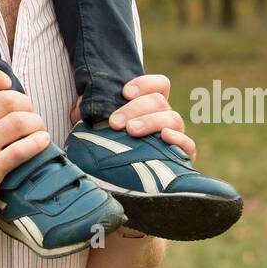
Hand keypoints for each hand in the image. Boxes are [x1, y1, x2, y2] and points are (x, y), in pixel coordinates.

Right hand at [0, 66, 50, 239]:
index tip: (5, 84)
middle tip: (29, 114)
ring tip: (38, 129)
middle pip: (5, 99)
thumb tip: (3, 97)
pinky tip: (42, 143)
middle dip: (26, 104)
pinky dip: (38, 143)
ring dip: (36, 123)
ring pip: (18, 122)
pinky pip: (21, 150)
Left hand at [71, 73, 196, 162]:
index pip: (159, 85)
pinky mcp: (181, 157)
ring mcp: (175, 136)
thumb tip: (78, 110)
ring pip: (173, 118)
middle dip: (136, 108)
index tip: (125, 92)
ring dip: (150, 122)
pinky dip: (179, 139)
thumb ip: (91, 115)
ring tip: (131, 131)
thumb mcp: (99, 128)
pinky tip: (165, 137)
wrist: (122, 183)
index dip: (145, 84)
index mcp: (150, 106)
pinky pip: (188, 146)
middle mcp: (165, 117)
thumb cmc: (110, 147)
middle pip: (159, 101)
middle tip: (115, 122)